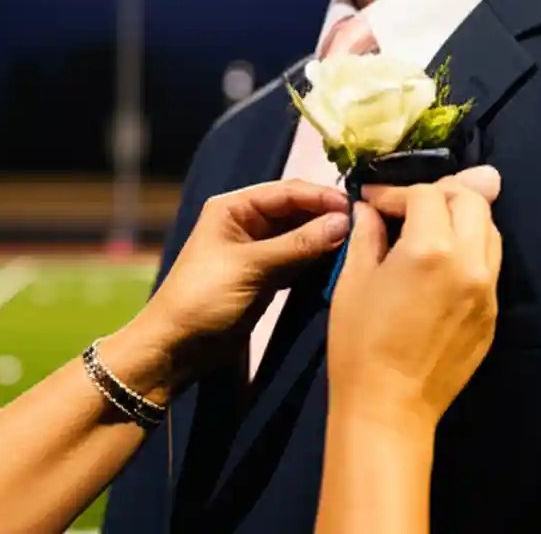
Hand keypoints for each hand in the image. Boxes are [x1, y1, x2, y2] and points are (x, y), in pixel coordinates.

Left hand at [124, 180, 350, 390]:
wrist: (176, 348)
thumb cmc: (203, 298)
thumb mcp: (252, 267)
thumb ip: (299, 244)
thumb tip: (345, 222)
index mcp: (235, 207)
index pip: (287, 192)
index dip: (321, 197)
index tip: (356, 207)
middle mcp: (247, 222)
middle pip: (297, 211)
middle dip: (327, 217)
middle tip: (365, 225)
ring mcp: (258, 250)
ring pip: (301, 236)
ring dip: (325, 239)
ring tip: (359, 243)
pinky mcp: (266, 276)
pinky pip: (299, 260)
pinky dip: (317, 261)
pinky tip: (340, 263)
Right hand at [327, 172, 502, 433]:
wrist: (390, 407)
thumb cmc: (360, 345)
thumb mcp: (353, 281)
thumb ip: (367, 234)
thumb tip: (370, 208)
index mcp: (431, 249)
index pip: (425, 195)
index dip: (396, 192)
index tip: (374, 200)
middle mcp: (470, 262)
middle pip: (471, 200)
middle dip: (440, 192)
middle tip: (409, 204)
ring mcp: (488, 289)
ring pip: (490, 229)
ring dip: (463, 216)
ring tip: (431, 226)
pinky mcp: (493, 313)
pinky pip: (490, 264)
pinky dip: (470, 249)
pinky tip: (443, 260)